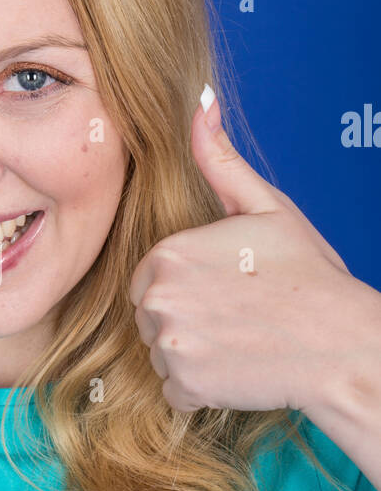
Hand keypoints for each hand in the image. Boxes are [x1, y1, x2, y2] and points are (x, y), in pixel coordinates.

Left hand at [129, 89, 350, 414]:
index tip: (227, 286)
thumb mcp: (266, 208)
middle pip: (149, 314)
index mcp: (167, 253)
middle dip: (184, 317)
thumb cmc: (308, 276)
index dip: (188, 283)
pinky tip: (239, 367)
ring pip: (160, 352)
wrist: (341, 344)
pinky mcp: (184, 385)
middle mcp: (158, 298)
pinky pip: (175, 389)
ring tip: (241, 339)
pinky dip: (201, 387)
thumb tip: (200, 102)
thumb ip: (220, 161)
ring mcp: (168, 344)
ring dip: (192, 352)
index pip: (150, 276)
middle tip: (238, 314)